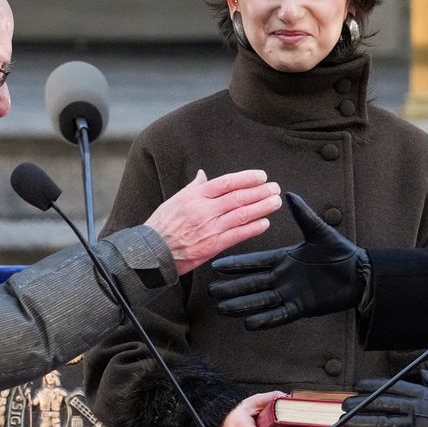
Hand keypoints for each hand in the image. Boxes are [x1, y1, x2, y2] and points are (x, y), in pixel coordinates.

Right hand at [145, 170, 281, 274]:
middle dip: (260, 192)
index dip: (246, 178)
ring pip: (241, 214)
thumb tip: (203, 174)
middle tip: (275, 188)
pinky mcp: (213, 245)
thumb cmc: (162, 225)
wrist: (152, 251)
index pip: (226, 182)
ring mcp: (209, 228)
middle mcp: (204, 210)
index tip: (261, 176)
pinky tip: (265, 223)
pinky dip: (252, 228)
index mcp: (195, 196)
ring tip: (275, 202)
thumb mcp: (175, 200)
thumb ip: (193, 187)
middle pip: (238, 197)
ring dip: (261, 207)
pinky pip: (237, 235)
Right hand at [209, 192, 369, 329]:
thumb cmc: (341, 252)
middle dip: (231, 288)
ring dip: (242, 305)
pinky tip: (248, 324)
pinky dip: (265, 320)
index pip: (254, 262)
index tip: (216, 267)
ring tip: (222, 309)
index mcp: (284, 259)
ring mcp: (290, 294)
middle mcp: (283, 278)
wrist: (359, 274)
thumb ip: (303, 215)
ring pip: (260, 300)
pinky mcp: (301, 308)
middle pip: (251, 283)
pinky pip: (279, 315)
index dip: (235, 265)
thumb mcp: (320, 232)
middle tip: (211, 292)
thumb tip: (289, 195)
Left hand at [346, 370, 427, 426]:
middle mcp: (417, 407)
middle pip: (383, 403)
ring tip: (343, 423)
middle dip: (361, 404)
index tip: (359, 385)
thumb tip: (426, 373)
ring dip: (361, 423)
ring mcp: (417, 425)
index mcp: (424, 394)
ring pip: (383, 422)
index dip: (374, 385)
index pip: (393, 387)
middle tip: (343, 405)